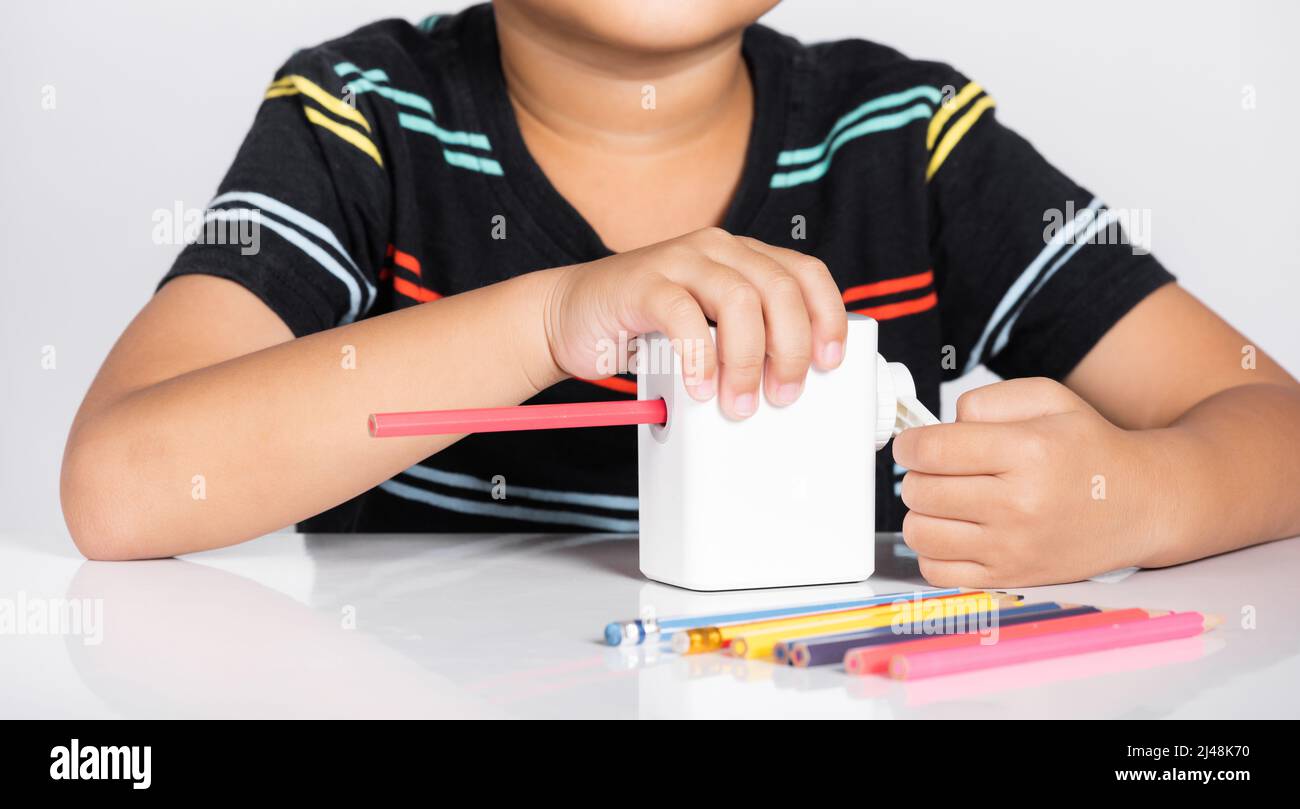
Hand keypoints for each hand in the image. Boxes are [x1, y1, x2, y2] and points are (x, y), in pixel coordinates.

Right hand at [541, 227, 847, 418]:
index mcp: (741, 257)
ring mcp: (678, 261)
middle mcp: (716, 249)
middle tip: (782, 396)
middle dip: (791, 350)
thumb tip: (792, 384)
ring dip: (748, 361)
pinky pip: (683, 316)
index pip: (806, 274)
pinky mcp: (642, 282)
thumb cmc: (644, 330)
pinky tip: (697, 387)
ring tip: (739, 402)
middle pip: (780, 290)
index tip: (830, 362)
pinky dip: (698, 358)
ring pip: (740, 300)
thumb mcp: (708, 331)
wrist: (568, 317)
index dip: (827, 317)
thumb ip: (745, 340)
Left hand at [893, 377, 1166, 585]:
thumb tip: (937, 426)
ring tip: (945, 501)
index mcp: (1028, 452)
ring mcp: (1013, 547)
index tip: (911, 445)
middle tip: (937, 471)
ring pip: (921, 532)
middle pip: (921, 491)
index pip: (933, 451)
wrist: (1142, 503)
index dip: (909, 445)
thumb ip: (988, 401)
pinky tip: (953, 532)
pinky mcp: (1010, 577)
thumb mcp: (1049, 399)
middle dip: (918, 475)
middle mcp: (1019, 503)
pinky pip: (938, 571)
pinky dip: (933, 551)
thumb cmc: (1090, 450)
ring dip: (922, 513)